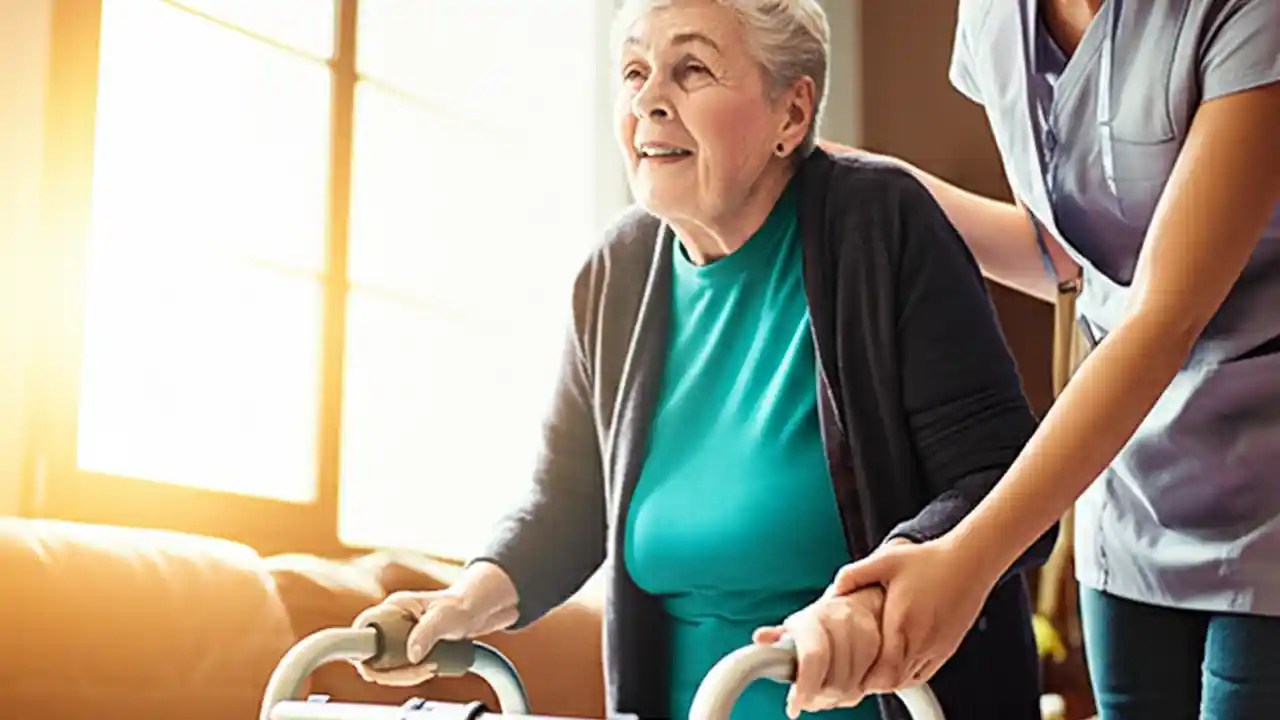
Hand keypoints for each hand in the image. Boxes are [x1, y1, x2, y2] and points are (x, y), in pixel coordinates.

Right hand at [350, 590, 480, 686]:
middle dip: (392, 670)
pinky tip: (429, 669)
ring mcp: (397, 634)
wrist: (477, 610)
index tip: (378, 664)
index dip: (362, 647)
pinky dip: (409, 675)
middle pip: (371, 653)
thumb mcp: (443, 617)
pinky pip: (396, 667)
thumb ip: (427, 632)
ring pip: (383, 665)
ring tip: (431, 668)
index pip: (363, 626)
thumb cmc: (461, 606)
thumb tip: (412, 656)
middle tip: (421, 670)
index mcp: (394, 606)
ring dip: (404, 675)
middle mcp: (391, 620)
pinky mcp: (405, 647)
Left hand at [753, 587, 884, 718]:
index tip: (795, 706)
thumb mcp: (799, 626)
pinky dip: (859, 691)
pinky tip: (848, 684)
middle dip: (820, 697)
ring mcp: (867, 631)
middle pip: (836, 680)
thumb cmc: (823, 622)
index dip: (805, 687)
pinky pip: (875, 684)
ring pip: (854, 686)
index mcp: (816, 617)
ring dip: (839, 697)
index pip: (814, 657)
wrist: (862, 604)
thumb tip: (760, 638)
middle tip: (809, 698)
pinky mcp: (888, 645)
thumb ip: (778, 636)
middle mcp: (843, 620)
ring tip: (827, 690)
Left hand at [828, 536, 999, 692]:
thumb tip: (834, 590)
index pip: (883, 672)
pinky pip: (925, 673)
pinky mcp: (947, 648)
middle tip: (859, 667)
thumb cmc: (930, 561)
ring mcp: (937, 647)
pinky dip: (908, 673)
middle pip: (893, 681)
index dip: (866, 678)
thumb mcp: (886, 561)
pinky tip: (898, 658)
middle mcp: (921, 641)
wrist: (969, 562)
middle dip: (873, 679)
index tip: (853, 669)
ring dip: (890, 676)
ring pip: (909, 679)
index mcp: (902, 623)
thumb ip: (855, 575)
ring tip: (876, 662)